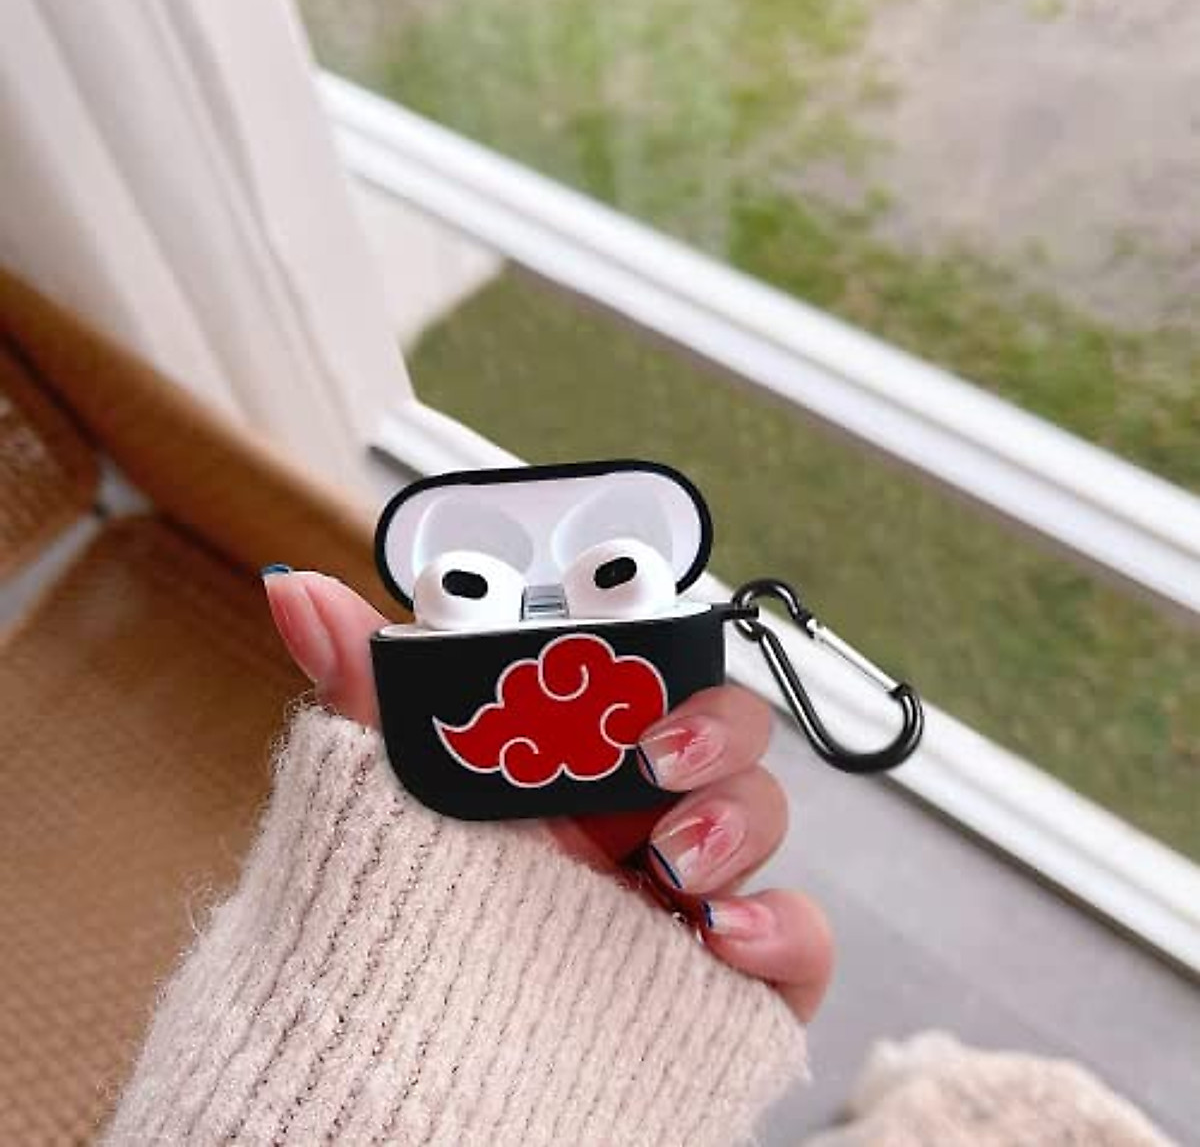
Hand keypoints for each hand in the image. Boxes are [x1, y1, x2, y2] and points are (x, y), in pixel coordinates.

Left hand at [263, 568, 832, 1021]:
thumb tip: (298, 591)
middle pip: (724, 730)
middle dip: (710, 723)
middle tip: (654, 748)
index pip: (643, 668)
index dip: (653, 642)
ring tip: (671, 854)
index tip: (624, 631)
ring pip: (762, 814)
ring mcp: (688, 892)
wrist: (417, 1078)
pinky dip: (781, 927)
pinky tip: (722, 933)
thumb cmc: (409, 924)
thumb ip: (363, 691)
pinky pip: (798, 938)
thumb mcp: (387, 799)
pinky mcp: (727, 975)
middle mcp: (639, 812)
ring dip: (733, 817)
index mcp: (575, 759)